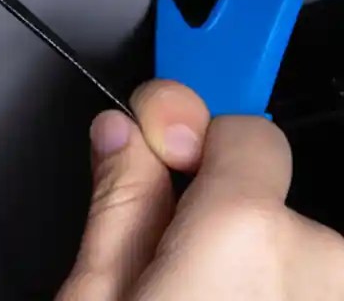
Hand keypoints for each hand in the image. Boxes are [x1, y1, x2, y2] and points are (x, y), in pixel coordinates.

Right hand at [59, 80, 343, 298]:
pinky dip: (270, 297)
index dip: (190, 138)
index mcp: (244, 235)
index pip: (244, 129)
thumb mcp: (93, 295)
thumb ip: (119, 204)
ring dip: (248, 271)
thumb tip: (122, 136)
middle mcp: (320, 265)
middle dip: (215, 221)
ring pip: (287, 253)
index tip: (165, 140)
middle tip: (163, 272)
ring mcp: (336, 297)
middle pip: (265, 199)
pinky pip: (305, 288)